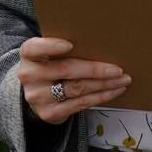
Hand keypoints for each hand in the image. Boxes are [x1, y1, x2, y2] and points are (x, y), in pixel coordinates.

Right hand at [17, 36, 131, 124]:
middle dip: (96, 69)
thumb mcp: (51, 52)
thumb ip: (66, 45)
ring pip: (77, 88)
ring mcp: (38, 96)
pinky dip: (101, 96)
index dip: (51, 46)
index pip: (34, 48)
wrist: (37, 91)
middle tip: (117, 69)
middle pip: (66, 70)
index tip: (70, 44)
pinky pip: (80, 104)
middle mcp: (30, 75)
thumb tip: (103, 39)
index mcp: (29, 55)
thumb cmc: (52, 64)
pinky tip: (114, 90)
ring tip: (123, 79)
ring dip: (104, 84)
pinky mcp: (49, 113)